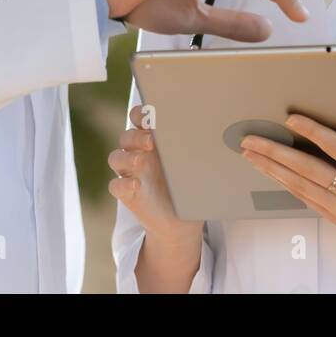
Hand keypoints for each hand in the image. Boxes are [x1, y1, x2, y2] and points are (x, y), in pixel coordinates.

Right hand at [107, 105, 202, 244]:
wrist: (183, 222)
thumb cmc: (190, 187)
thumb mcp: (196, 165)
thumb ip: (197, 149)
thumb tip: (220, 135)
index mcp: (154, 141)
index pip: (138, 119)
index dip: (140, 114)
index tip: (151, 115)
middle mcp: (139, 154)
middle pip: (126, 136)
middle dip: (136, 135)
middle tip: (152, 140)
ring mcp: (131, 174)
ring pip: (116, 157)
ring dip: (126, 156)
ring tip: (141, 160)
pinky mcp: (127, 194)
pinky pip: (115, 186)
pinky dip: (122, 184)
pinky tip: (136, 186)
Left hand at [239, 108, 335, 289]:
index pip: (335, 147)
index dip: (311, 130)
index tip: (289, 118)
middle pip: (307, 168)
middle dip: (275, 152)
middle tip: (250, 140)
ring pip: (300, 186)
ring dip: (272, 170)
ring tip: (250, 155)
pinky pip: (307, 200)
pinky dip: (287, 185)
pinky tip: (272, 173)